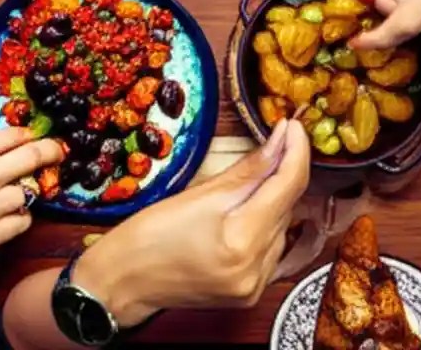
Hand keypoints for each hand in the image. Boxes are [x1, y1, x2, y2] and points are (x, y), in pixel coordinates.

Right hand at [0, 128, 63, 266]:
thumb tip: (10, 141)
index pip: (18, 136)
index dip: (31, 136)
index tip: (36, 138)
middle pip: (34, 159)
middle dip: (50, 152)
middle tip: (56, 153)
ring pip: (28, 194)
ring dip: (23, 191)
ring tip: (8, 193)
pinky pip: (22, 222)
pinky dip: (18, 216)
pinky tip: (6, 213)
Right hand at [72, 119, 309, 325]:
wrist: (124, 282)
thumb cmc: (149, 237)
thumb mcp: (199, 194)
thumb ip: (248, 169)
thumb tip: (281, 139)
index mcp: (241, 242)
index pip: (288, 187)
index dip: (296, 152)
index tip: (294, 128)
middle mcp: (254, 270)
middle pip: (287, 208)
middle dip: (282, 174)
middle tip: (275, 144)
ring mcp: (254, 285)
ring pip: (281, 228)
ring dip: (272, 202)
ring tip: (246, 187)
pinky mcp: (250, 293)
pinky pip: (271, 249)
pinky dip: (264, 227)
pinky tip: (245, 216)